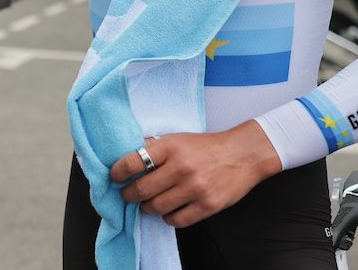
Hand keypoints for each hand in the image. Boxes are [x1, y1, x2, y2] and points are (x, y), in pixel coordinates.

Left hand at [109, 120, 281, 226]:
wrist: (242, 155)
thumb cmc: (205, 147)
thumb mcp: (177, 138)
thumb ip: (154, 147)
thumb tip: (126, 155)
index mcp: (170, 147)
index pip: (132, 162)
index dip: (117, 172)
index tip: (115, 176)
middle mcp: (182, 167)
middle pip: (141, 189)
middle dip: (128, 195)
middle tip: (127, 195)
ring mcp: (195, 188)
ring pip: (156, 207)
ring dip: (147, 208)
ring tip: (147, 203)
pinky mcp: (208, 206)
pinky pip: (176, 220)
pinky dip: (167, 218)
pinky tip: (168, 210)